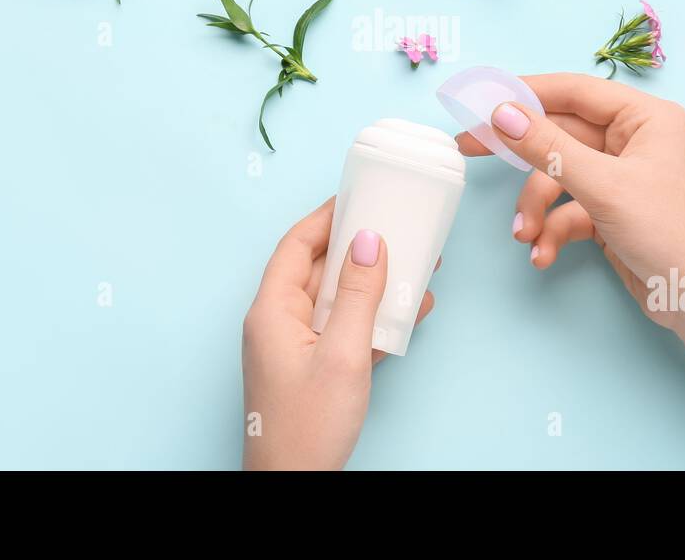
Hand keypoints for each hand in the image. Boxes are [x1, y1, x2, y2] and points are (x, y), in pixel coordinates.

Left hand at [241, 198, 435, 469]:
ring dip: (372, 282)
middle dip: (358, 246)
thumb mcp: (342, 354)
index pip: (297, 245)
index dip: (327, 217)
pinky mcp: (313, 368)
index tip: (359, 196)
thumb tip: (368, 241)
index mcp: (272, 311)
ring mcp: (295, 346)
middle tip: (394, 225)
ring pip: (335, 298)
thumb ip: (357, 295)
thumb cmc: (307, 427)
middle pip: (318, 267)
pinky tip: (408, 312)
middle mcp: (279, 322)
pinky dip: (373, 317)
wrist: (296, 487)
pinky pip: (343, 328)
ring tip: (413, 265)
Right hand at [455, 73, 684, 329]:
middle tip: (467, 148)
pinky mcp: (611, 212)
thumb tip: (501, 113)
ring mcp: (622, 177)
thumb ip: (547, 146)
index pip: (574, 91)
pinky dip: (553, 231)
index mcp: (645, 118)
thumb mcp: (601, 185)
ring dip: (537, 208)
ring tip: (525, 236)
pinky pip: (568, 210)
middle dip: (520, 157)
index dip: (524, 93)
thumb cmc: (667, 232)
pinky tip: (544, 255)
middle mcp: (634, 140)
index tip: (480, 100)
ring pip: (558, 177)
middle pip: (560, 134)